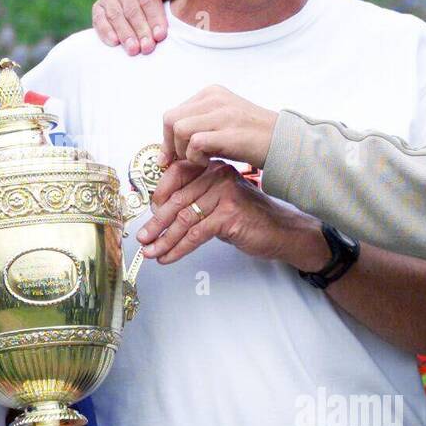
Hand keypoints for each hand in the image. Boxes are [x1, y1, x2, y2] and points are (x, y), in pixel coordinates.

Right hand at [91, 0, 186, 54]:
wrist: (160, 1)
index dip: (154, 17)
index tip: (161, 36)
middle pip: (131, 8)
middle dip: (140, 30)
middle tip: (148, 48)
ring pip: (114, 14)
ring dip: (125, 34)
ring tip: (134, 50)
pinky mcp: (98, 6)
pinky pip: (98, 18)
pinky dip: (105, 31)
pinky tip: (114, 43)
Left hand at [137, 159, 327, 266]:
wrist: (283, 232)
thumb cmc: (249, 218)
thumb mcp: (219, 202)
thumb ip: (196, 201)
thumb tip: (161, 214)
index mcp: (213, 167)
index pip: (176, 175)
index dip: (158, 197)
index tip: (149, 216)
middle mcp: (218, 175)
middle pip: (177, 200)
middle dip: (156, 224)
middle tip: (143, 239)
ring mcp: (224, 193)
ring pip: (184, 219)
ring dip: (164, 240)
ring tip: (152, 252)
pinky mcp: (229, 214)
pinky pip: (196, 234)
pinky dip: (179, 248)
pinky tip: (170, 257)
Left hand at [162, 85, 278, 167]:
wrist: (284, 143)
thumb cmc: (252, 138)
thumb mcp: (223, 121)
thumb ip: (198, 125)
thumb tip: (169, 144)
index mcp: (211, 93)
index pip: (173, 113)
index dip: (167, 138)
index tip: (170, 157)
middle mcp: (214, 98)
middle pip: (170, 120)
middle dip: (170, 145)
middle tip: (179, 162)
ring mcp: (222, 114)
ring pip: (179, 130)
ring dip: (184, 152)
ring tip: (200, 161)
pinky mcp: (228, 132)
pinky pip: (194, 143)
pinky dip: (196, 158)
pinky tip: (209, 162)